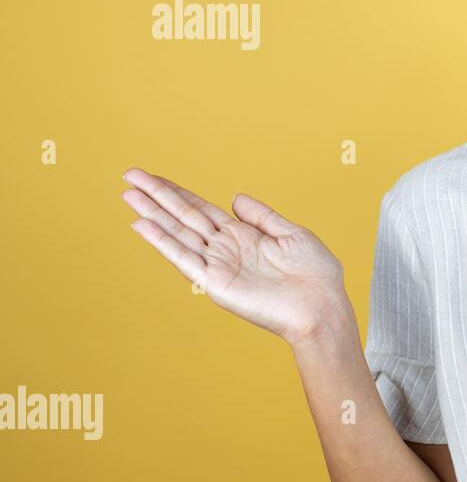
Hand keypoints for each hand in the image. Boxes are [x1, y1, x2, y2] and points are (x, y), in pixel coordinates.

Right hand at [121, 167, 352, 346]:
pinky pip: (184, 258)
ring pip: (178, 233)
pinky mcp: (215, 283)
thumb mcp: (292, 234)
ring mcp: (218, 265)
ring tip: (128, 193)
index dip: (177, 193)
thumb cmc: (315, 275)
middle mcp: (225, 248)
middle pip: (183, 216)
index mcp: (243, 235)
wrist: (322, 307)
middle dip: (157, 195)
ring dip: (152, 213)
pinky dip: (162, 242)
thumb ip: (262, 216)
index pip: (201, 209)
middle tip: (130, 174)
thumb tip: (235, 197)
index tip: (153, 177)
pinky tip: (142, 225)